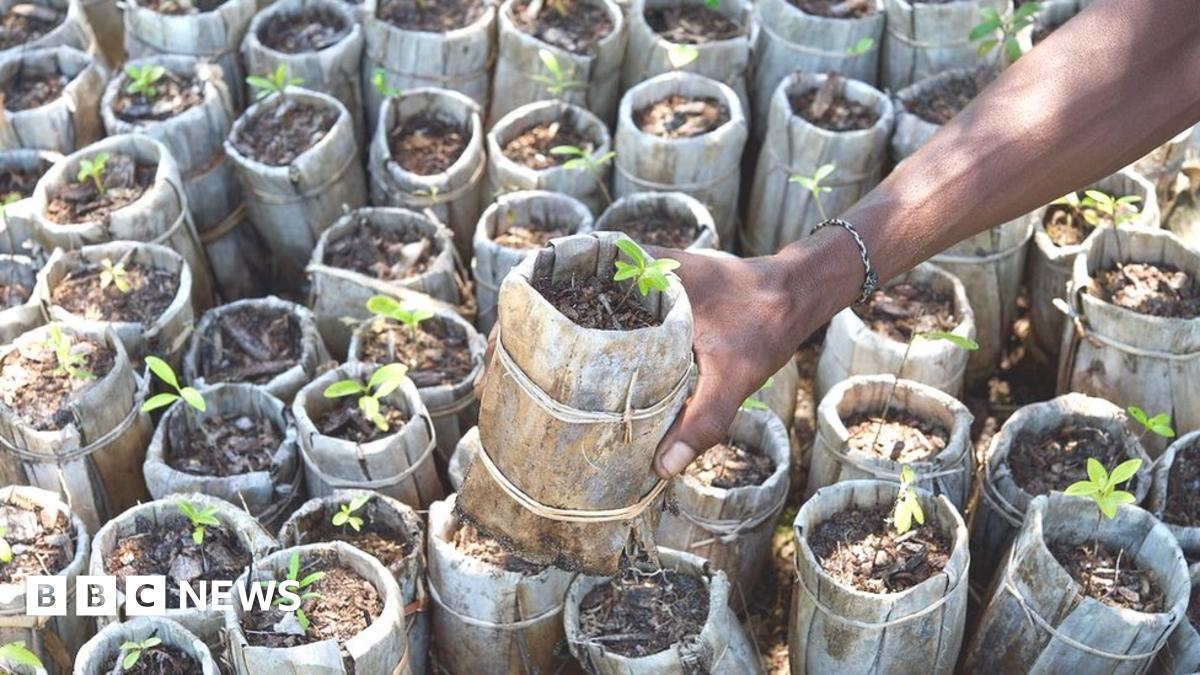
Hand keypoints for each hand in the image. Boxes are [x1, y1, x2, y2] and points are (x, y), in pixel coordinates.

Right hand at [472, 233, 850, 478]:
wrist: (794, 294)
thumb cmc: (764, 325)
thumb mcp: (735, 374)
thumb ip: (704, 419)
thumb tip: (661, 470)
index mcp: (634, 274)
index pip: (552, 285)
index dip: (513, 323)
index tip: (495, 362)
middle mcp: (624, 273)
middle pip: (548, 300)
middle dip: (516, 342)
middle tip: (496, 391)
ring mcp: (628, 287)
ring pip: (564, 312)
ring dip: (538, 345)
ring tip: (514, 393)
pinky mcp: (639, 303)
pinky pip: (592, 322)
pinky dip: (569, 348)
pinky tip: (557, 388)